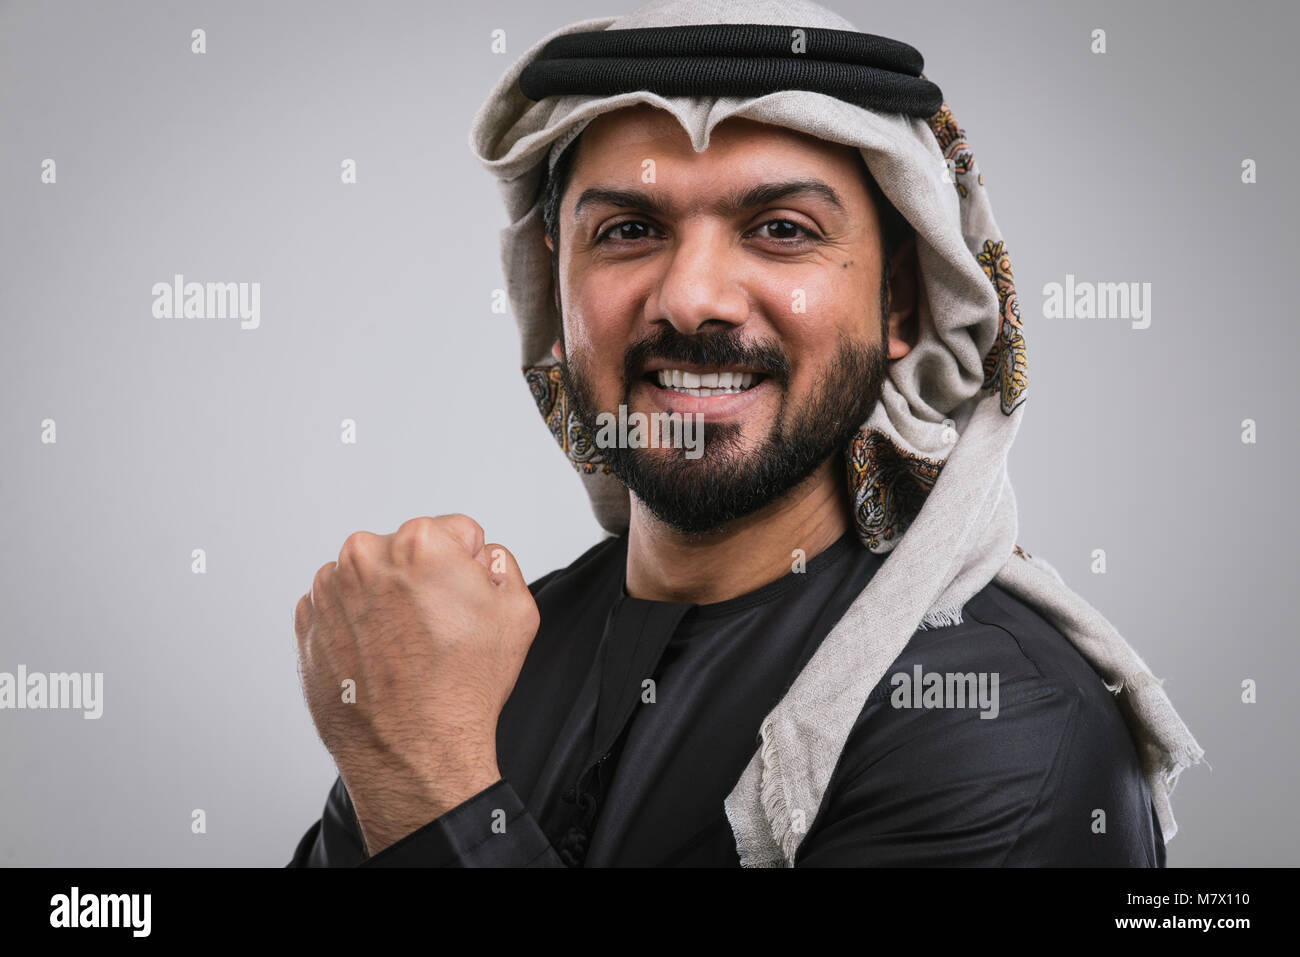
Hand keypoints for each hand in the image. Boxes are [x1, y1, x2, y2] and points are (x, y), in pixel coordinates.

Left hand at [293, 514, 539, 855]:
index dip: (468, 567)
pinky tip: (381, 657)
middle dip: (423, 580)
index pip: (455, 532)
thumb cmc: (461, 689)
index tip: (463, 602)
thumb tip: (482, 558)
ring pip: (371, 577)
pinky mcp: (307, 623)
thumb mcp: (517, 614)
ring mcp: (329, 591)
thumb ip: (502, 564)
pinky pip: (341, 607)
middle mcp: (365, 556)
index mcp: (418, 542)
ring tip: (407, 648)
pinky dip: (358, 624)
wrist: (413, 751)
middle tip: (437, 629)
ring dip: (387, 600)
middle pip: (408, 551)